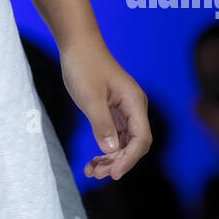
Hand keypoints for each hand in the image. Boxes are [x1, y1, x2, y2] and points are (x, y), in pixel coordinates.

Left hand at [58, 39, 151, 179]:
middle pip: (134, 144)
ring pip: (124, 143)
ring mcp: (125, 109)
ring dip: (110, 159)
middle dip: (117, 162)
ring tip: (91, 171)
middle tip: (95, 174)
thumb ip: (101, 124)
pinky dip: (105, 149)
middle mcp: (134, 107)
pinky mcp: (114, 110)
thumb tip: (110, 151)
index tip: (113, 173)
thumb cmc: (84, 65)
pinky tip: (93, 160)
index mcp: (134, 102)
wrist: (77, 44)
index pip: (141, 139)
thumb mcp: (90, 97)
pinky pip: (115, 136)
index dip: (129, 159)